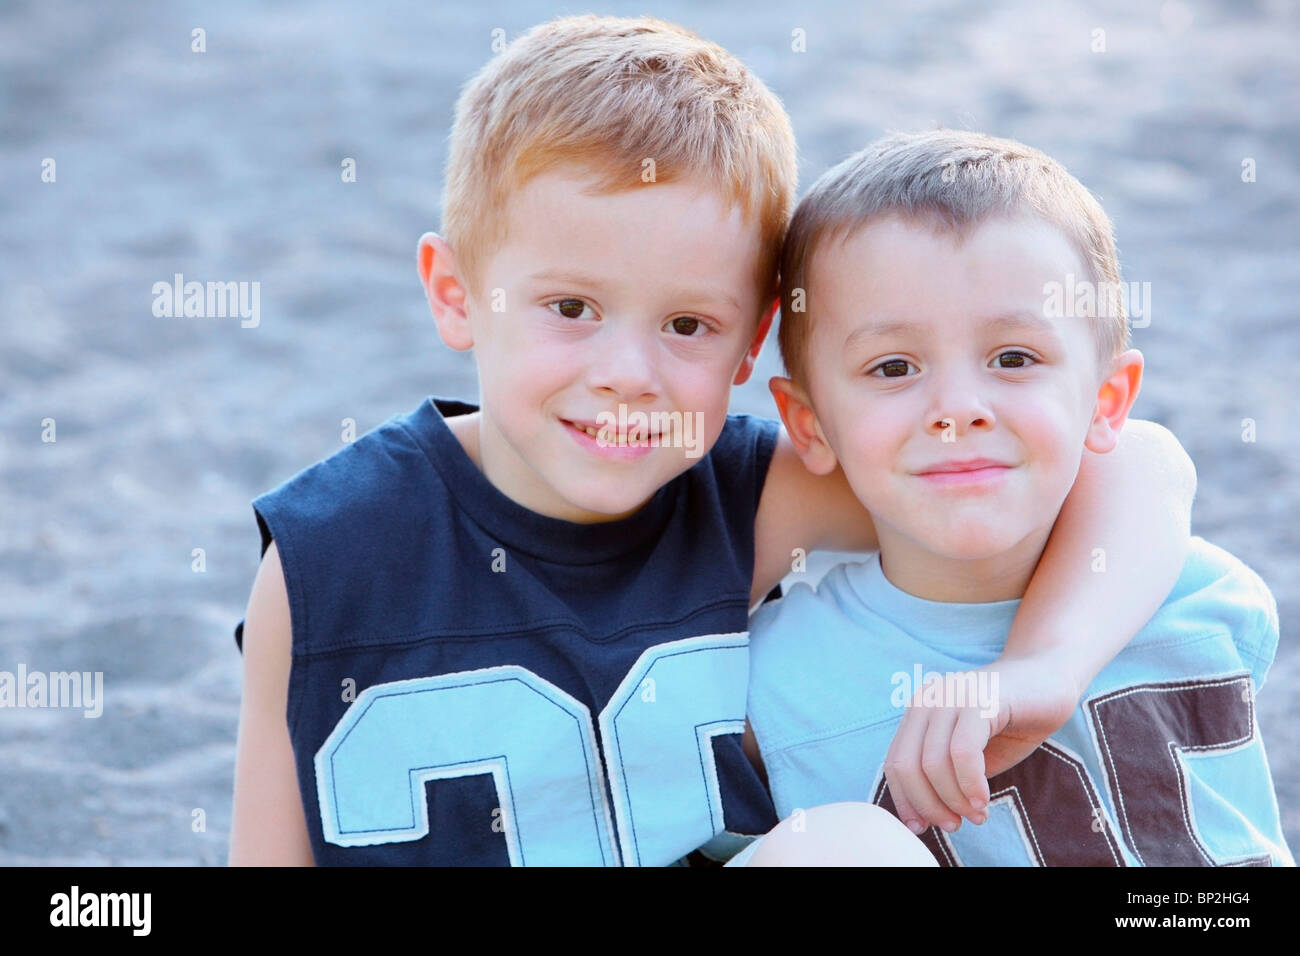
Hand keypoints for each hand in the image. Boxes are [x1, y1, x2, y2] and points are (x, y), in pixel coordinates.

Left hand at [881, 655, 1079, 834]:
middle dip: (929, 806)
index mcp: (918, 712)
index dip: (905, 800)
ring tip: (977, 815)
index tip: (922, 828)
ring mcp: (951, 696)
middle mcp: (928, 700)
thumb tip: (922, 818)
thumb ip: (945, 777)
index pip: (895, 763)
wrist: (1049, 680)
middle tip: (956, 825)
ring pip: (933, 763)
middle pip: (908, 766)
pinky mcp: (979, 699)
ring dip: (954, 800)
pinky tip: (984, 799)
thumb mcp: (969, 756)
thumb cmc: (1010, 723)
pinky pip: (962, 752)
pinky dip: (970, 784)